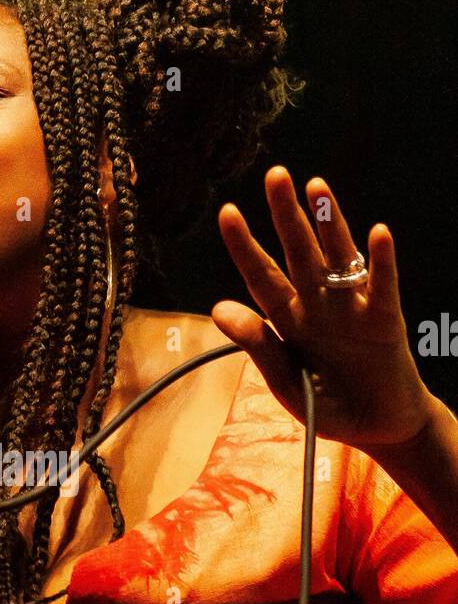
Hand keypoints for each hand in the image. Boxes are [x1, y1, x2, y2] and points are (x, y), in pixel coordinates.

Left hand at [212, 166, 437, 451]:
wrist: (376, 429)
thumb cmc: (327, 405)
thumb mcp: (284, 381)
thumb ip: (257, 345)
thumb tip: (217, 308)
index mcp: (288, 318)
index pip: (261, 275)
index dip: (244, 245)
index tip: (228, 212)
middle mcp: (318, 302)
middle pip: (298, 251)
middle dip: (286, 214)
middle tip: (274, 174)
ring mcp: (352, 307)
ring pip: (339, 256)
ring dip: (330, 222)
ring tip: (316, 186)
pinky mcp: (385, 320)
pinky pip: (381, 286)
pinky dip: (381, 262)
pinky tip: (377, 234)